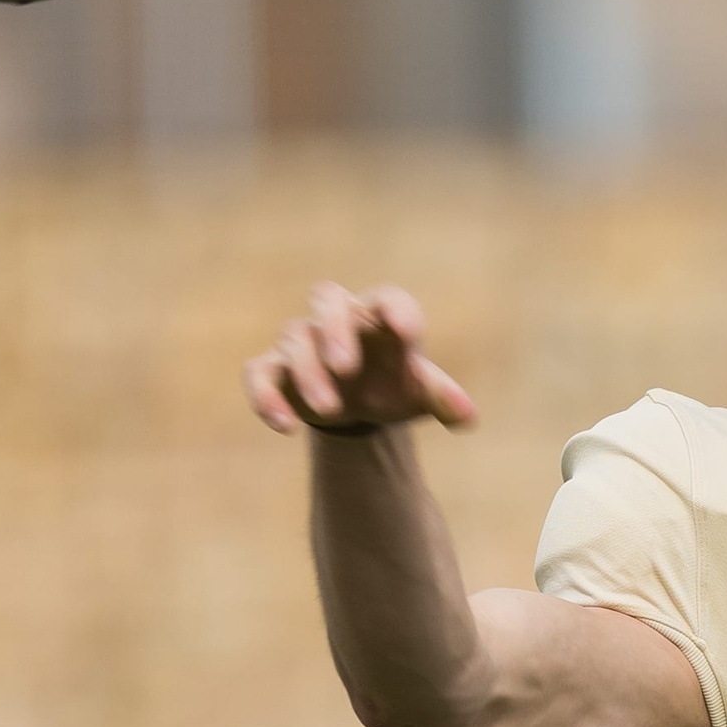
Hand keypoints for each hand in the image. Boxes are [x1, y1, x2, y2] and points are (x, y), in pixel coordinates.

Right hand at [242, 282, 477, 435]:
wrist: (358, 407)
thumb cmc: (393, 387)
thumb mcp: (419, 395)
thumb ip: (442, 399)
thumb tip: (468, 418)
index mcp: (380, 316)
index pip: (389, 299)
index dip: (397, 311)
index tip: (408, 332)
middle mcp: (338, 320)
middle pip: (327, 301)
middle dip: (334, 331)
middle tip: (345, 367)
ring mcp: (302, 343)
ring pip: (294, 340)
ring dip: (309, 374)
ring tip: (330, 411)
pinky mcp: (274, 371)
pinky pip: (258, 373)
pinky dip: (265, 397)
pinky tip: (285, 427)